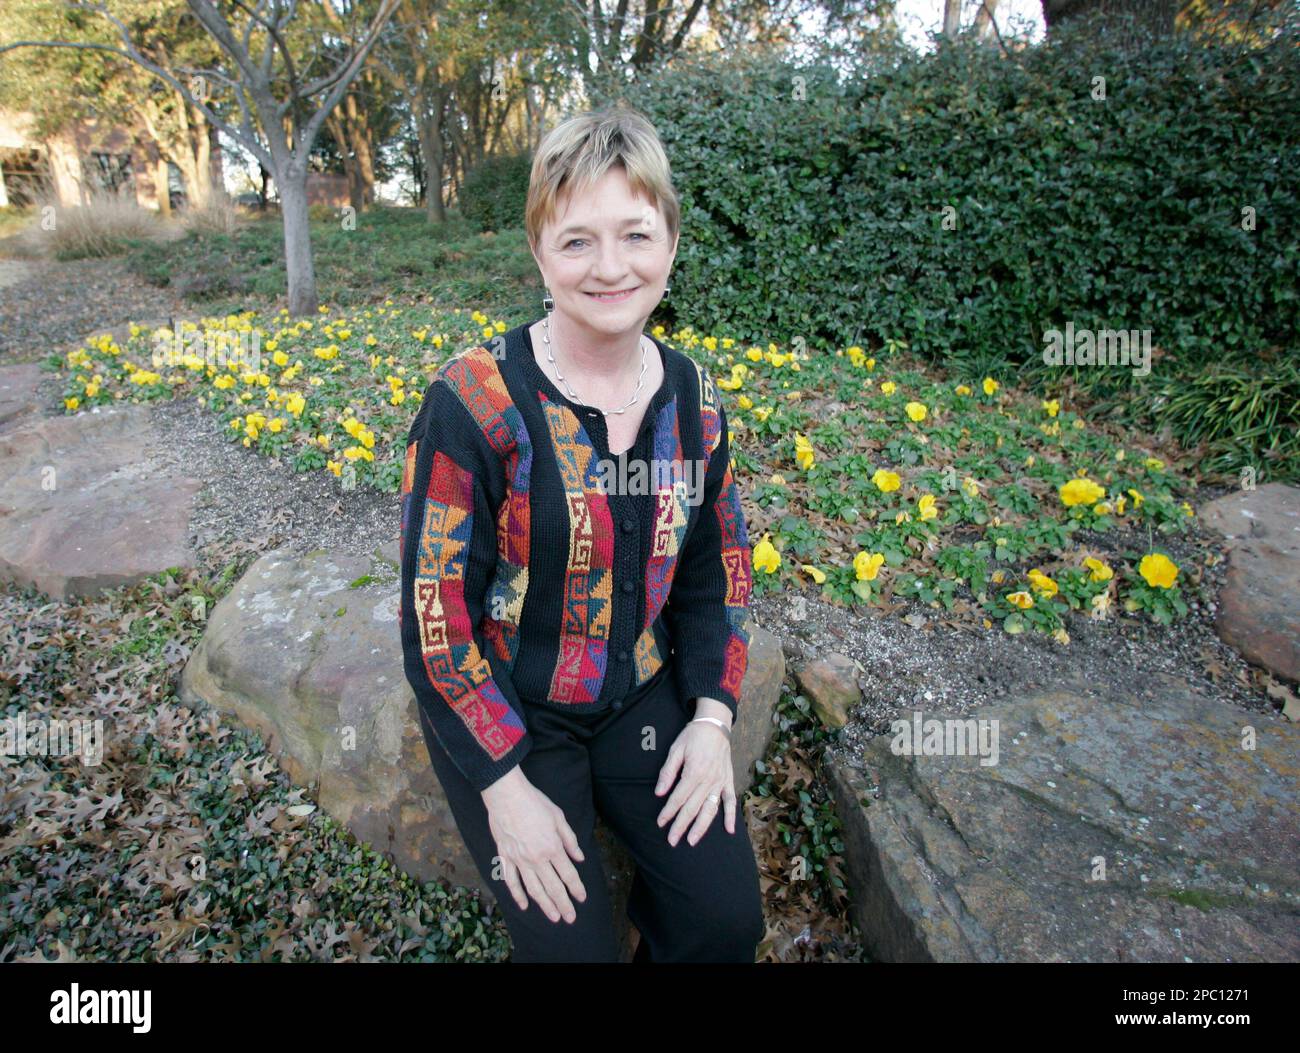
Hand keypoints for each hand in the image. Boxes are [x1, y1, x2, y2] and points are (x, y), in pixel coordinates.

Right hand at [481, 767, 586, 923]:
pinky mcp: (505, 857)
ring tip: (554, 917)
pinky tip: (524, 906)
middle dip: (563, 904)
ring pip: (534, 889)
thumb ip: (570, 840)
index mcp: (552, 847)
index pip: (568, 874)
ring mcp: (519, 859)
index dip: (576, 888)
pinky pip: (511, 881)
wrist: (507, 795)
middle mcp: (537, 858)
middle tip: (570, 918)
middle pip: (553, 887)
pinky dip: (517, 895)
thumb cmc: (535, 802)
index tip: (582, 898)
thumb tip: (579, 858)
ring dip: (545, 905)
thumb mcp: (559, 817)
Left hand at [653, 703, 735, 846]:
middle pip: (693, 808)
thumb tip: (659, 793)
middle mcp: (708, 780)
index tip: (661, 823)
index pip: (678, 798)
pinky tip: (730, 830)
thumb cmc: (693, 736)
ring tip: (692, 840)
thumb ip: (667, 772)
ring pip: (710, 809)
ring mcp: (720, 782)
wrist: (715, 725)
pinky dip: (731, 816)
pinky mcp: (728, 781)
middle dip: (681, 826)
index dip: (668, 812)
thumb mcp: (675, 749)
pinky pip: (731, 801)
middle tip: (672, 840)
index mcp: (694, 772)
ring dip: (701, 827)